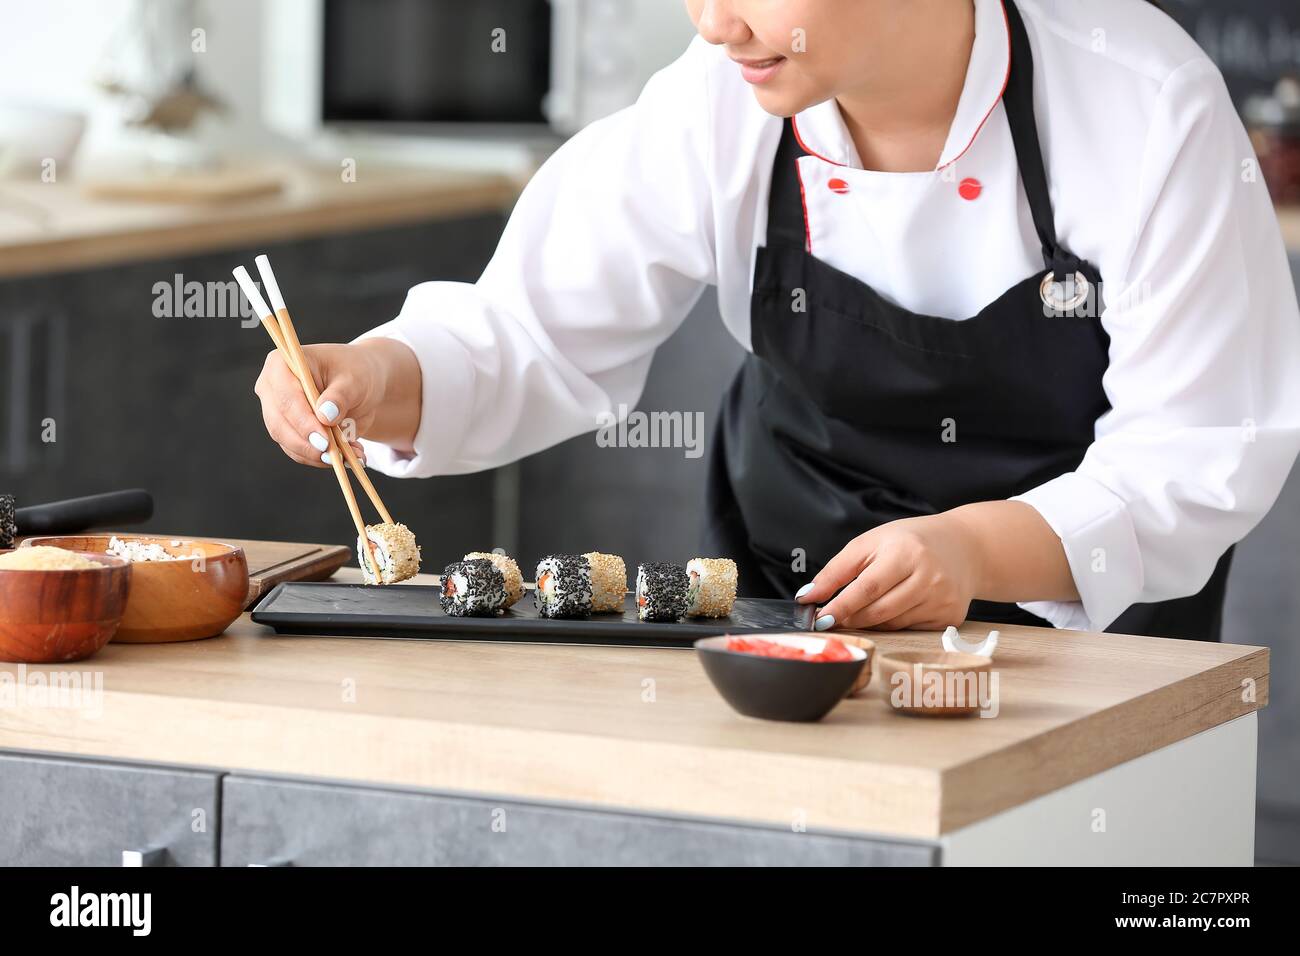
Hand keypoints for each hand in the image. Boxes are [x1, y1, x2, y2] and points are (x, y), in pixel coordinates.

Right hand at [254, 339, 416, 467]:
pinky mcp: (288, 431)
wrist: (362, 385)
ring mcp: (276, 412)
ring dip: (318, 456)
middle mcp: (272, 388)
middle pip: (280, 424)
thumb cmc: (356, 373)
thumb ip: (340, 396)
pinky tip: (348, 458)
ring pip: (288, 442)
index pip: (286, 398)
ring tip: (351, 457)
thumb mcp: (355, 380)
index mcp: (281, 364)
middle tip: (335, 457)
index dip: (304, 422)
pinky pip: (299, 452)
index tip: (325, 441)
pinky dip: (322, 459)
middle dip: (308, 445)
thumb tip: (325, 415)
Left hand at [795, 514, 981, 630]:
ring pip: (892, 624)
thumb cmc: (910, 541)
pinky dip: (892, 624)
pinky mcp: (950, 618)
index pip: (867, 588)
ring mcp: (942, 600)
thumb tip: (807, 596)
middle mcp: (929, 577)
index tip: (820, 618)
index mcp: (907, 552)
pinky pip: (909, 629)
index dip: (841, 606)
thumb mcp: (871, 543)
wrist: (965, 547)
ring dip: (869, 622)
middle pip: (879, 611)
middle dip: (851, 618)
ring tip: (858, 611)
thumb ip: (837, 569)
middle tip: (832, 618)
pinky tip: (891, 608)